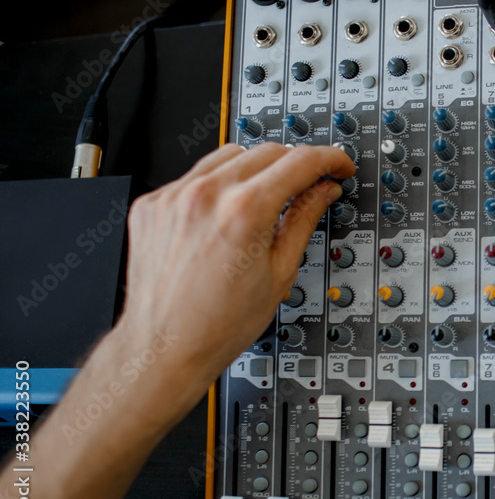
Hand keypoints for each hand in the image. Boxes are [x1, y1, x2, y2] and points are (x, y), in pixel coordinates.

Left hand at [114, 142, 353, 421]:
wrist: (165, 347)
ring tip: (266, 198)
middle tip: (310, 184)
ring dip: (257, 167)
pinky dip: (218, 185)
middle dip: (296, 163)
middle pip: (267, 151)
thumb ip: (304, 220)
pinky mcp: (153, 204)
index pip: (300, 162)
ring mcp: (174, 196)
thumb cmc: (218, 325)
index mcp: (244, 212)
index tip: (338, 166)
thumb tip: (322, 191)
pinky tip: (226, 212)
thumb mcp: (280, 272)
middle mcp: (205, 195)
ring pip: (229, 155)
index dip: (329, 159)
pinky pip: (195, 175)